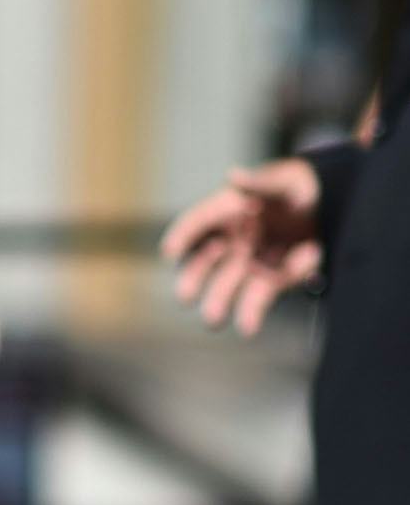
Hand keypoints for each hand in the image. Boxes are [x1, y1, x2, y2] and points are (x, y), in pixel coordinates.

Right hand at [161, 158, 321, 335]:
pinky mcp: (270, 281)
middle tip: (184, 296)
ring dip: (217, 303)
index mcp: (229, 210)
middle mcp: (232, 240)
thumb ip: (262, 182)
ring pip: (225, 288)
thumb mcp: (288, 181)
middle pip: (201, 263)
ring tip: (212, 319)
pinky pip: (256, 299)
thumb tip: (234, 175)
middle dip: (192, 280)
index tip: (169, 251)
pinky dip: (251, 314)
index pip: (197, 222)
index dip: (182, 235)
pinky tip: (247, 328)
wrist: (335, 208)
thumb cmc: (304, 188)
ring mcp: (248, 263)